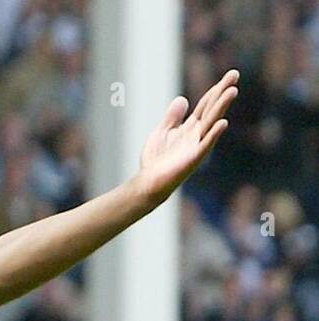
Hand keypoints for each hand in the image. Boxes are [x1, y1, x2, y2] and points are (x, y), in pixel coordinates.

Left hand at [134, 69, 237, 206]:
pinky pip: (206, 145)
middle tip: (235, 74)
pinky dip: (214, 134)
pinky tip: (223, 123)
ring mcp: (196, 146)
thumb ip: (173, 117)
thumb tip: (182, 99)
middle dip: (223, 92)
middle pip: (212, 109)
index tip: (230, 74)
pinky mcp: (193, 159)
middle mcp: (197, 134)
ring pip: (212, 123)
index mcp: (191, 127)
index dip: (216, 90)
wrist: (148, 182)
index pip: (206, 105)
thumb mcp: (163, 132)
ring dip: (222, 107)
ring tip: (232, 91)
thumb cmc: (157, 160)